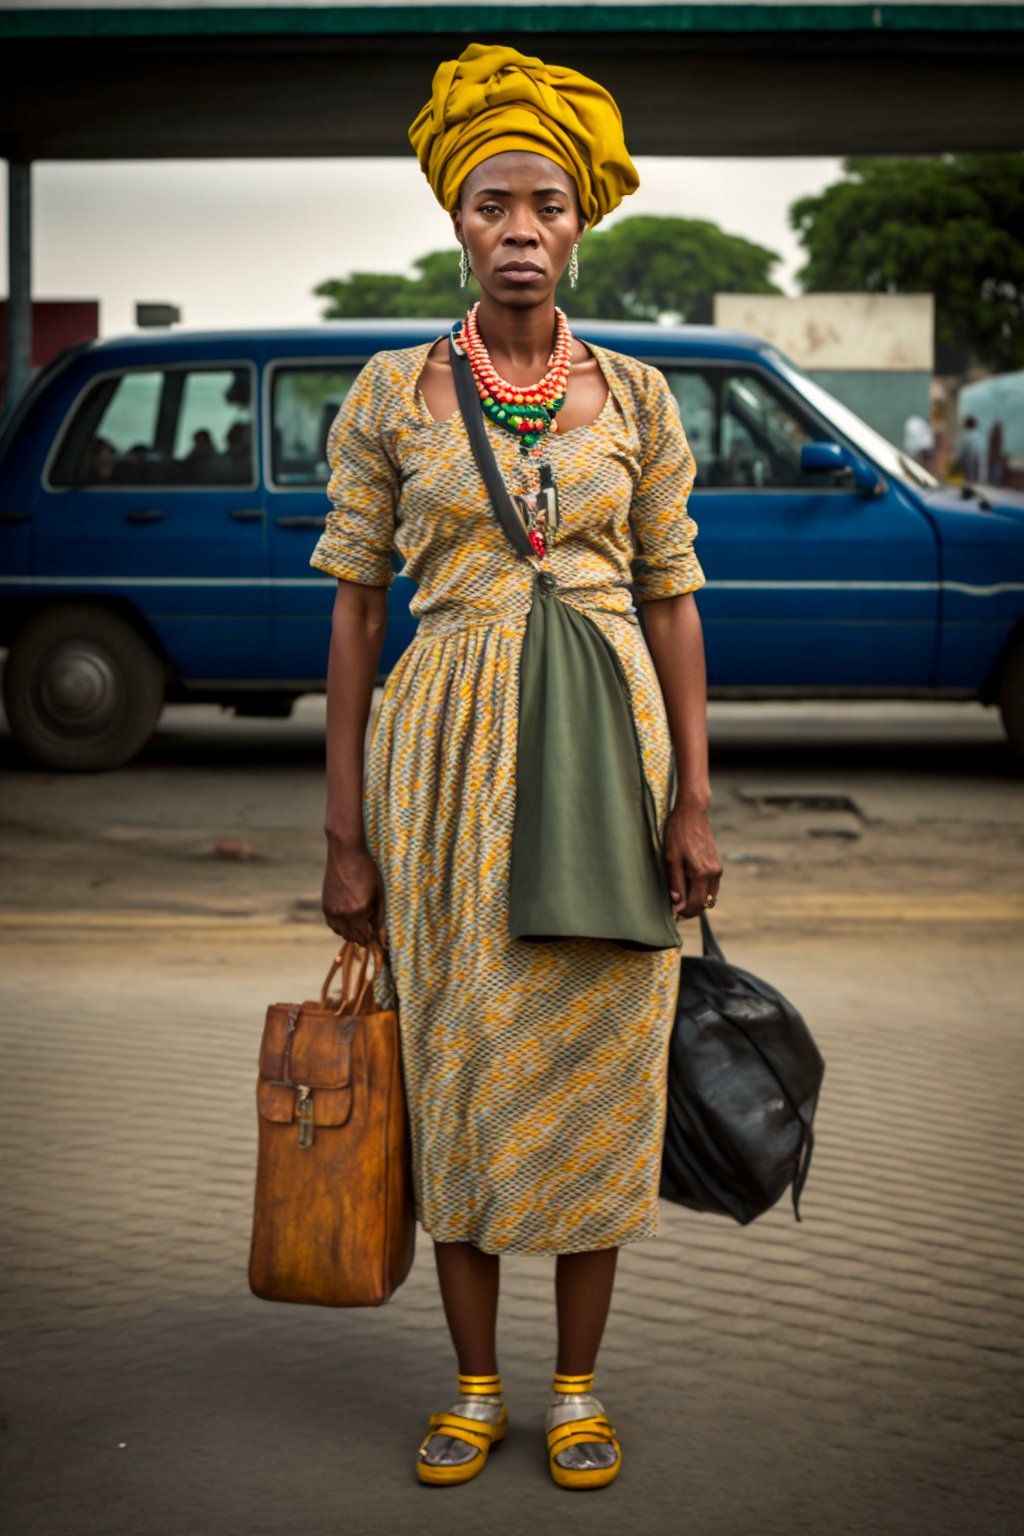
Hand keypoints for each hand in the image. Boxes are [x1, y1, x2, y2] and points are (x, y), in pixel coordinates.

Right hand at [322, 841, 386, 947]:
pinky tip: (348, 921)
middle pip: (352, 937)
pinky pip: (332, 924)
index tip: (377, 938)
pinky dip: (340, 927)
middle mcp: (343, 914)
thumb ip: (378, 916)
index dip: (372, 938)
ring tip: (360, 927)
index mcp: (359, 911)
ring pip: (340, 933)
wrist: (346, 854)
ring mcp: (332, 910)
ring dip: (351, 933)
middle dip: (362, 937)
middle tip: (370, 933)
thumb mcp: (378, 893)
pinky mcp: (325, 905)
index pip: (365, 936)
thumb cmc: (367, 870)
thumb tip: (379, 934)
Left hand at [663, 802, 721, 919]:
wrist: (692, 812)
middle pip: (705, 904)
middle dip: (690, 909)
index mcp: (702, 873)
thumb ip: (675, 883)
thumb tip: (677, 904)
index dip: (683, 913)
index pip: (696, 905)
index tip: (671, 914)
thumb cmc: (678, 833)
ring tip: (678, 897)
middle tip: (673, 908)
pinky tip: (686, 885)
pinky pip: (710, 886)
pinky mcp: (717, 865)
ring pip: (709, 896)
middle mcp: (714, 873)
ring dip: (696, 900)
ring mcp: (717, 869)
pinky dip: (700, 891)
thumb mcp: (671, 859)